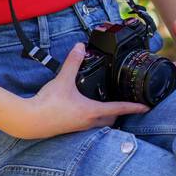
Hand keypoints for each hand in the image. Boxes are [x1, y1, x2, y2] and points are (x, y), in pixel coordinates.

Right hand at [21, 42, 150, 138]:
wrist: (29, 121)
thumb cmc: (47, 104)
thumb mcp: (62, 79)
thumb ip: (73, 62)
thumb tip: (80, 47)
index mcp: (91, 111)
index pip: (119, 108)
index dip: (134, 107)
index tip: (146, 107)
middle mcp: (89, 122)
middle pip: (112, 119)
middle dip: (121, 113)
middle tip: (128, 104)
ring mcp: (80, 128)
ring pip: (101, 124)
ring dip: (108, 117)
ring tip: (111, 106)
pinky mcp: (71, 128)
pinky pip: (89, 125)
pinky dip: (94, 118)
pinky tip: (88, 110)